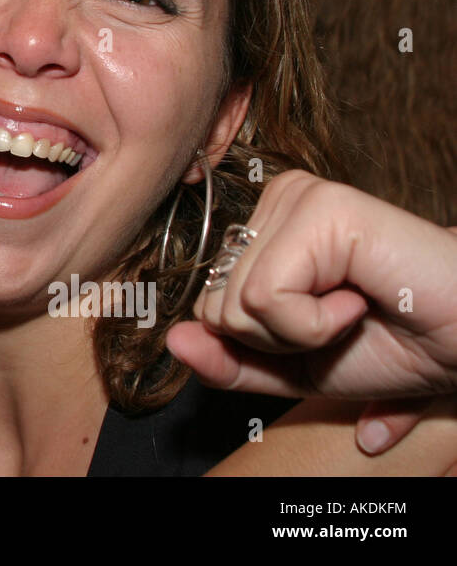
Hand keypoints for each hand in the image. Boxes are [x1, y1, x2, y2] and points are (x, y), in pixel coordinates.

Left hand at [166, 170, 456, 452]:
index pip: (208, 307)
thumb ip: (229, 361)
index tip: (323, 328)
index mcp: (265, 229)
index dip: (264, 343)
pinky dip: (314, 323)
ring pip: (236, 303)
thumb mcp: (293, 367)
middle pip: (215, 305)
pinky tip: (360, 298)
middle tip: (343, 320)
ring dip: (301, 332)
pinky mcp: (321, 208)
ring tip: (354, 308)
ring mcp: (297, 198)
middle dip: (279, 339)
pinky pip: (266, 296)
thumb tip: (173, 339)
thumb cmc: (392, 346)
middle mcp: (275, 202)